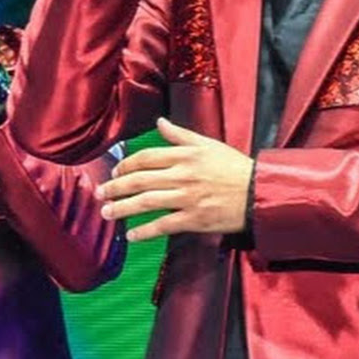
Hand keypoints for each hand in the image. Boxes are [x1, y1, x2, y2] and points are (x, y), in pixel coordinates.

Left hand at [96, 117, 253, 241]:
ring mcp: (186, 199)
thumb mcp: (208, 144)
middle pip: (139, 181)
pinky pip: (163, 226)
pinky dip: (144, 232)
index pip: (145, 158)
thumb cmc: (234, 167)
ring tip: (107, 213)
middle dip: (115, 187)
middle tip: (100, 194)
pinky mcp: (194, 219)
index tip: (115, 171)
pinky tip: (131, 235)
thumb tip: (159, 123)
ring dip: (122, 208)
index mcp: (184, 155)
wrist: (258, 192)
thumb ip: (181, 135)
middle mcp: (181, 176)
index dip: (126, 164)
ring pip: (145, 203)